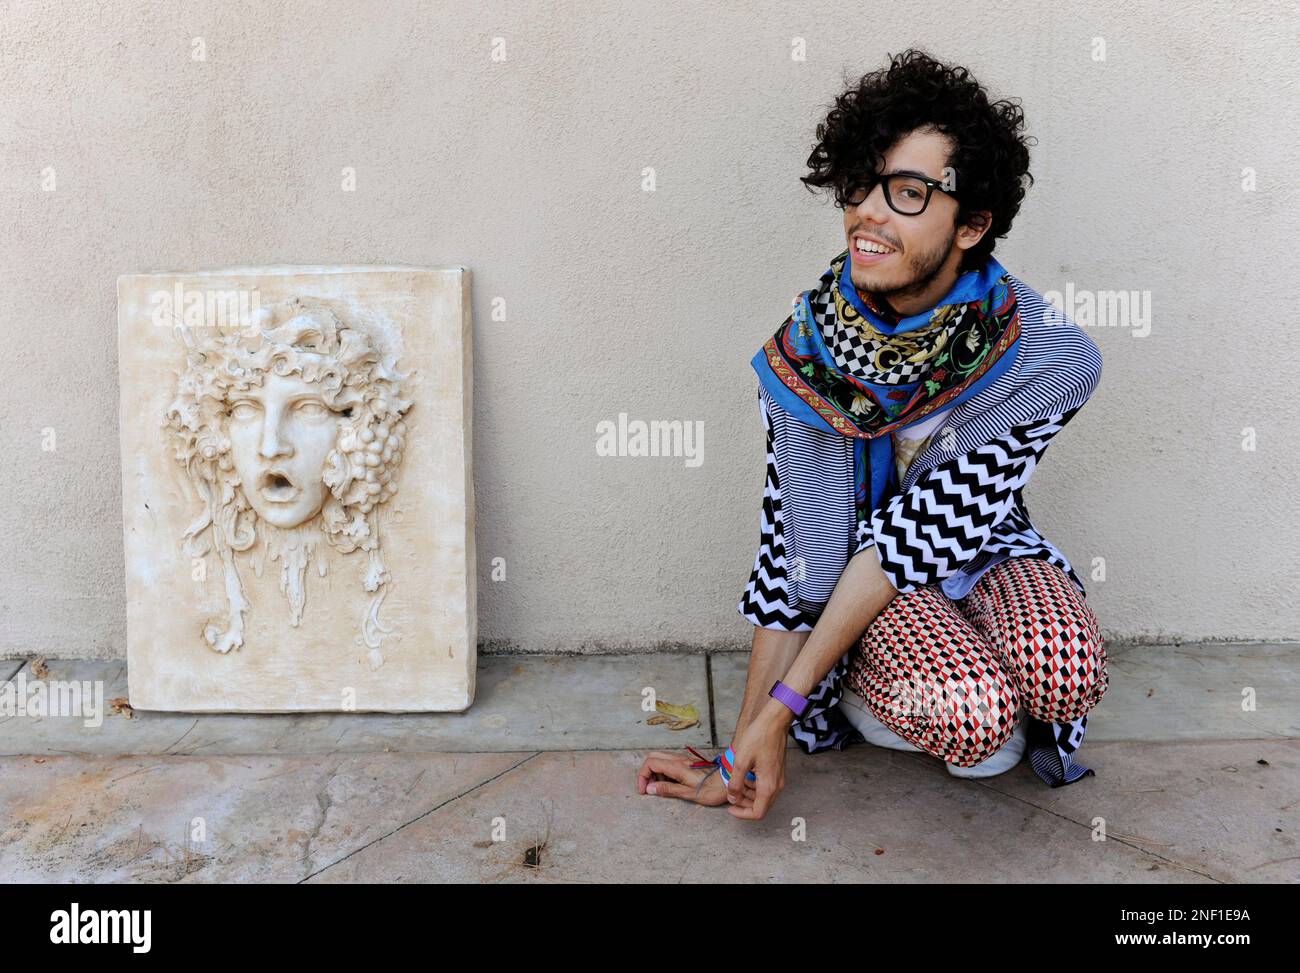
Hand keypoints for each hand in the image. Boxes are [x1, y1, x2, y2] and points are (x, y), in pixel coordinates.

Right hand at [636, 751, 755, 806]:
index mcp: (677, 766)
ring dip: (654, 773)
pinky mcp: (687, 763)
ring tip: (659, 788)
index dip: (643, 776)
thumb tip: (650, 788)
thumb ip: (668, 790)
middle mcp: (678, 760)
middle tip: (649, 788)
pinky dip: (663, 772)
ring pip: (660, 759)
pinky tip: (669, 784)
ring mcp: (682, 760)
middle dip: (646, 772)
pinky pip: (669, 763)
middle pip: (652, 757)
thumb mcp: (689, 794)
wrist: (729, 781)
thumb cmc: (712, 789)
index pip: (650, 763)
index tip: (644, 790)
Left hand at [725, 702, 789, 819]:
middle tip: (731, 796)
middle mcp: (777, 786)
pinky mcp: (778, 772)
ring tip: (736, 784)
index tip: (730, 808)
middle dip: (744, 805)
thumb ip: (736, 783)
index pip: (757, 813)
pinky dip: (754, 787)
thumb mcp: (741, 761)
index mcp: (768, 786)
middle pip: (761, 807)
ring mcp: (779, 779)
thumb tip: (732, 798)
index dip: (742, 814)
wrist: (774, 722)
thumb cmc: (759, 738)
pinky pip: (766, 787)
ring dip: (749, 796)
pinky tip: (745, 777)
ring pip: (764, 798)